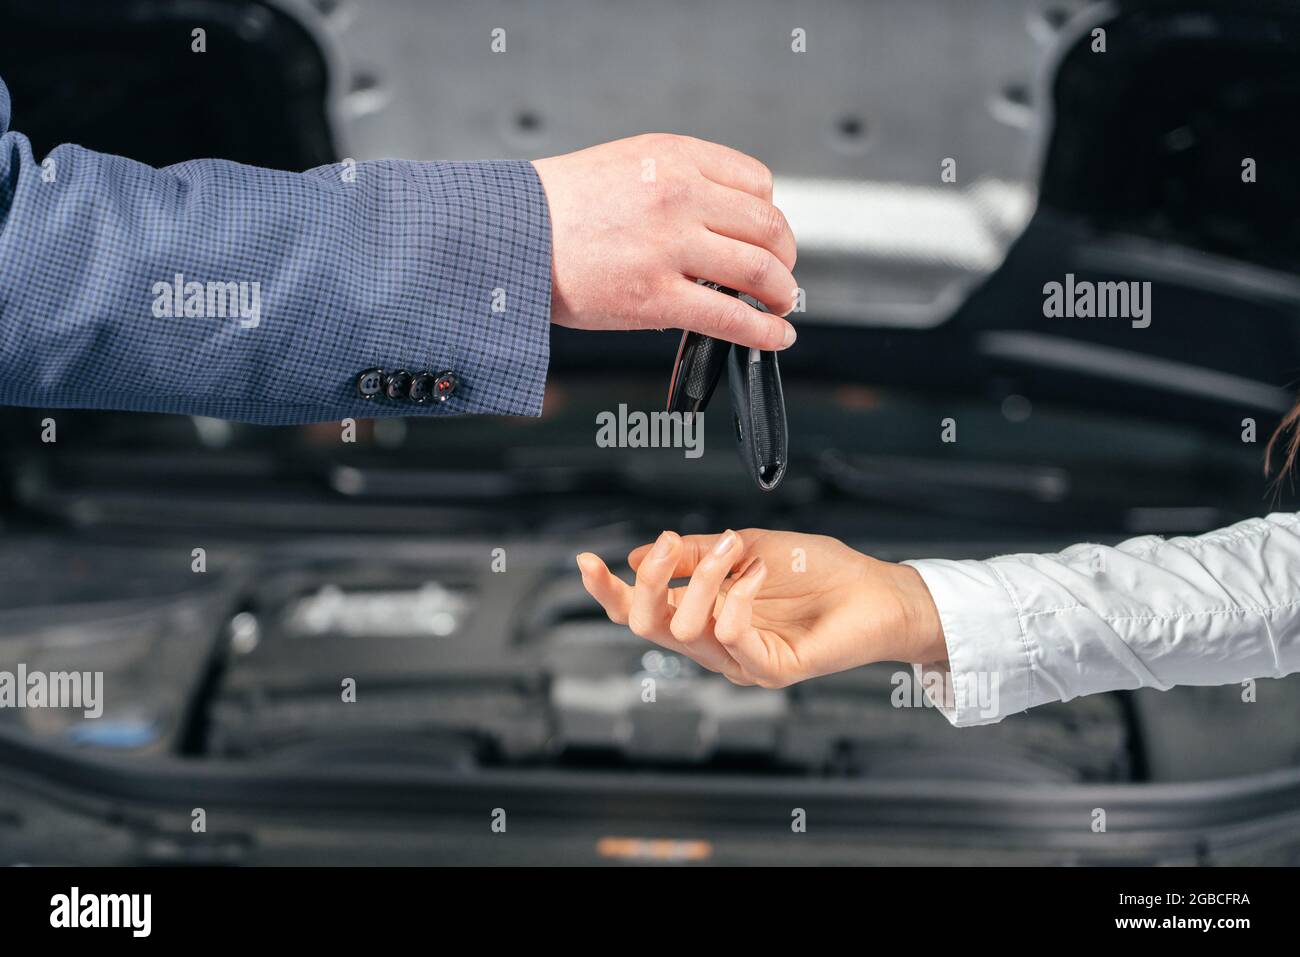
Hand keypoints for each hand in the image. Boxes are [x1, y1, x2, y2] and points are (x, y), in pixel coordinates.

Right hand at [531, 134, 798, 350]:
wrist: (509, 235)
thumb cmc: (558, 208)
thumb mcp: (627, 166)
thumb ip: (678, 184)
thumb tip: (721, 225)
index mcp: (675, 158)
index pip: (758, 182)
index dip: (768, 214)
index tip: (763, 235)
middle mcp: (680, 196)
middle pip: (769, 227)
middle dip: (784, 256)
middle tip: (780, 275)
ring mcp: (670, 247)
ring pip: (761, 271)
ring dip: (782, 293)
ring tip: (780, 305)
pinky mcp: (657, 297)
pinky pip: (733, 318)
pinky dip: (765, 332)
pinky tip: (775, 337)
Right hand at [576, 529, 946, 687]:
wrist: (877, 591)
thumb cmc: (818, 571)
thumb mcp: (745, 546)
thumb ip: (693, 553)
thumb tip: (639, 555)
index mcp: (701, 613)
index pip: (640, 611)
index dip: (607, 592)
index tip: (585, 561)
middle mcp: (713, 642)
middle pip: (647, 626)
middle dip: (647, 582)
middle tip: (665, 544)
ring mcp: (739, 661)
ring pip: (686, 628)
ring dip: (703, 578)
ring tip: (732, 548)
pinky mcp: (770, 670)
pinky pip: (730, 639)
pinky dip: (736, 599)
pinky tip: (755, 574)